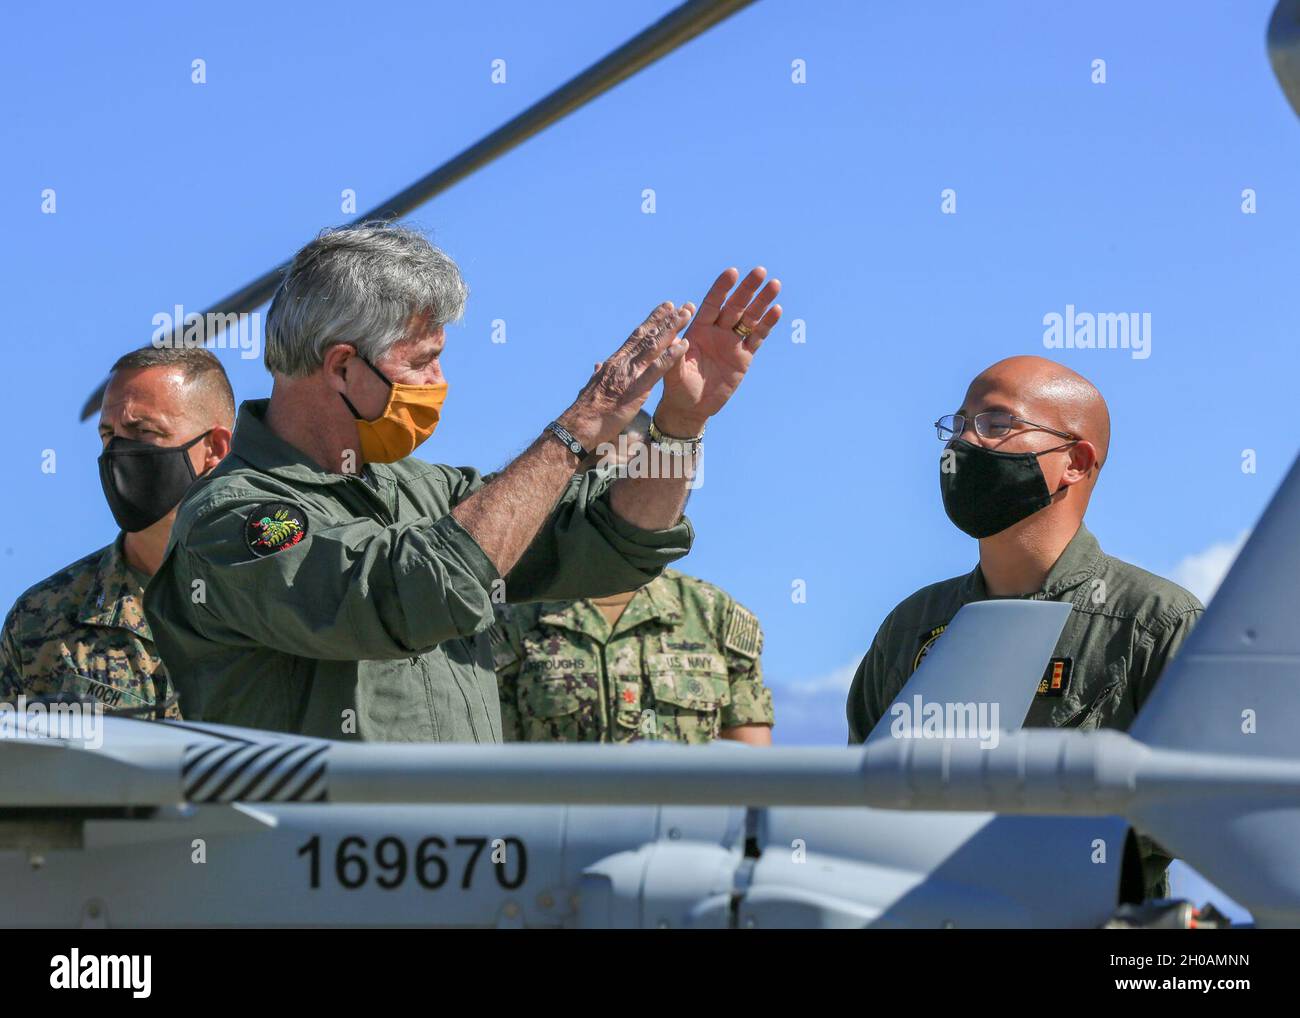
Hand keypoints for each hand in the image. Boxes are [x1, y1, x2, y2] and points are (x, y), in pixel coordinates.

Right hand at [558, 302, 690, 450]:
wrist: (578, 426)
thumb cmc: (585, 411)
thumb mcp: (591, 387)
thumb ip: (598, 373)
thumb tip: (598, 364)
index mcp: (614, 362)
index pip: (636, 337)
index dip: (652, 322)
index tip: (664, 310)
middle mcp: (622, 362)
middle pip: (647, 335)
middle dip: (666, 320)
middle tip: (682, 306)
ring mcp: (629, 374)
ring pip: (654, 346)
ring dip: (672, 329)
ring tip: (687, 315)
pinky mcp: (636, 389)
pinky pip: (658, 369)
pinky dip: (672, 355)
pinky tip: (684, 345)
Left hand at [654, 267, 781, 435]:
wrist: (691, 407)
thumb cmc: (677, 387)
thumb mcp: (672, 370)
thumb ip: (675, 352)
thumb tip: (676, 337)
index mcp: (698, 329)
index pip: (711, 304)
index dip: (721, 288)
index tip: (732, 272)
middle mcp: (716, 332)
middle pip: (734, 306)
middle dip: (746, 289)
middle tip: (759, 271)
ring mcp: (732, 343)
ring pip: (749, 318)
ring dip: (762, 302)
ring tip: (775, 284)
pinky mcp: (744, 357)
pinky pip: (757, 338)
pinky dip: (767, 325)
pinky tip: (776, 310)